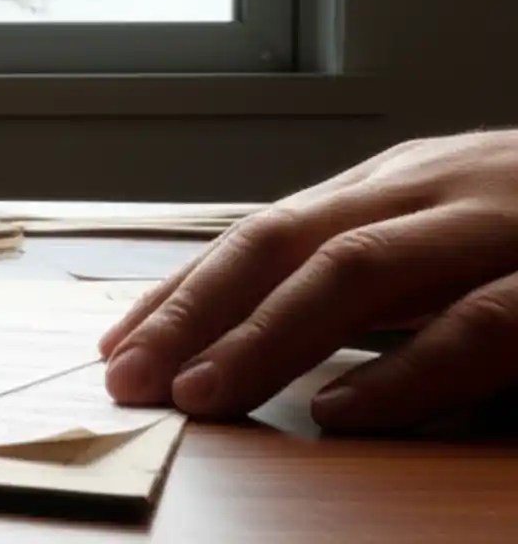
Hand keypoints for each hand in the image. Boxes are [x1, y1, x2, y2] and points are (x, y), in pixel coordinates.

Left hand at [99, 130, 517, 430]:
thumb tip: (241, 328)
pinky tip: (345, 412)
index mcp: (391, 186)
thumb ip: (359, 270)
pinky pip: (485, 322)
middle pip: (285, 243)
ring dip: (271, 336)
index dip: (183, 290)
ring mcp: (500, 225)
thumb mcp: (436, 231)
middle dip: (195, 310)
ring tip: (202, 392)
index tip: (118, 347)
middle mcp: (430, 191)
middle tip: (127, 376)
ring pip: (363, 271)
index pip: (259, 234)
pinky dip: (410, 372)